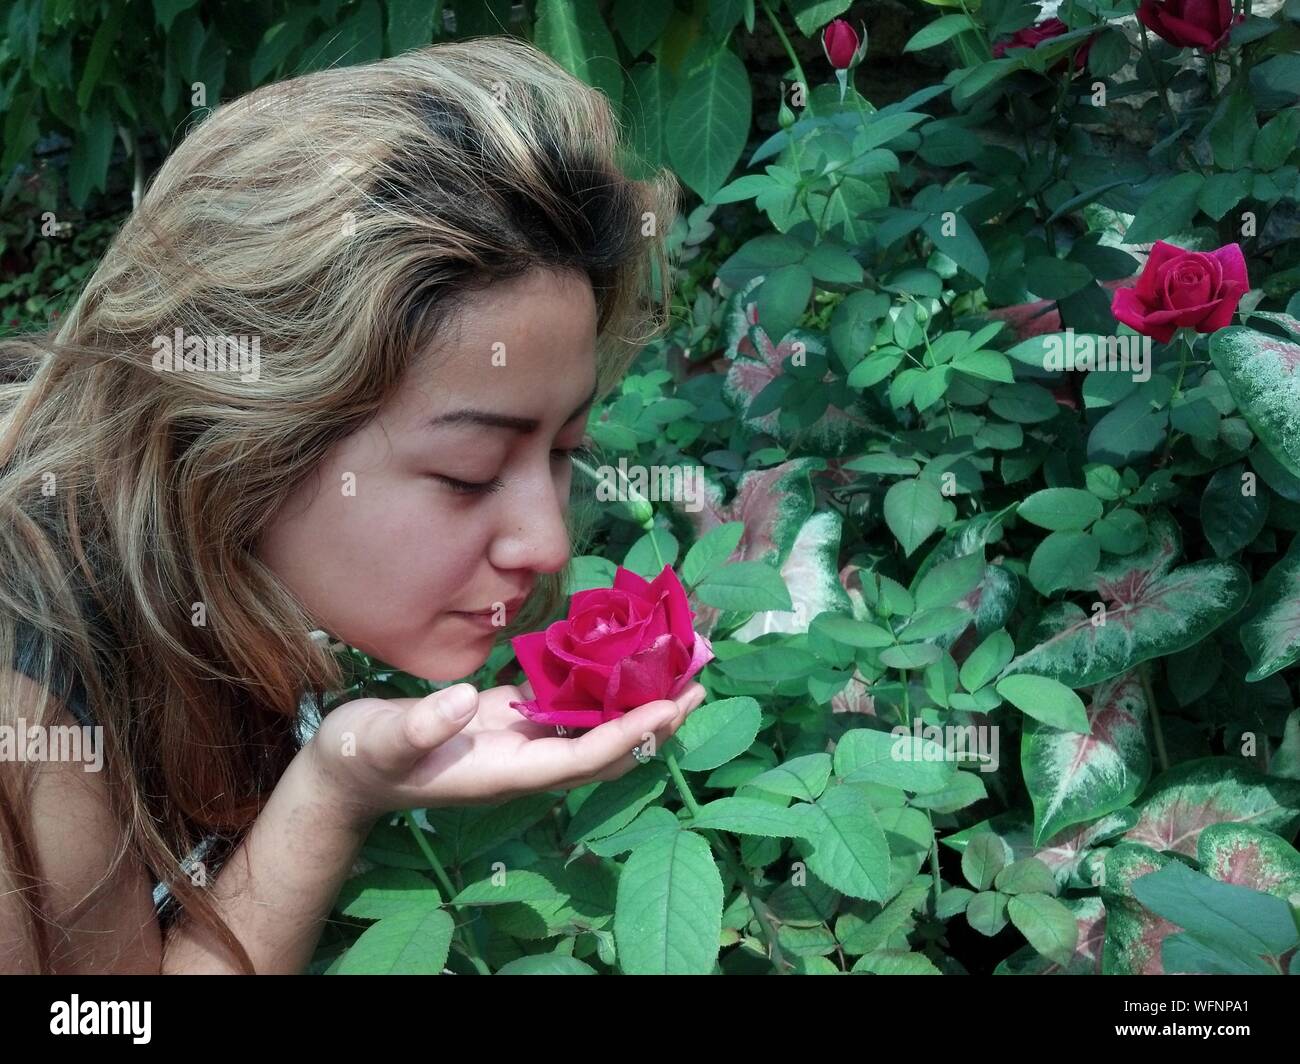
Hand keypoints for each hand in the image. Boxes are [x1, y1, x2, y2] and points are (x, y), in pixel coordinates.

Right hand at [306, 679, 707, 821]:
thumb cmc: (362, 759)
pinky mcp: (511, 717)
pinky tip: (620, 649)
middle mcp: (526, 760)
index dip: (629, 735)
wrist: (346, 768)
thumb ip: (424, 725)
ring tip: (678, 660)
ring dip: (636, 696)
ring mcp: (522, 739)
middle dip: (655, 718)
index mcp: (507, 773)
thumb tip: (468, 701)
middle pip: (607, 746)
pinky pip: (566, 701)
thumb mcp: (384, 741)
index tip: (669, 708)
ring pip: (594, 724)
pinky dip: (596, 678)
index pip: (582, 758)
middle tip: (699, 679)